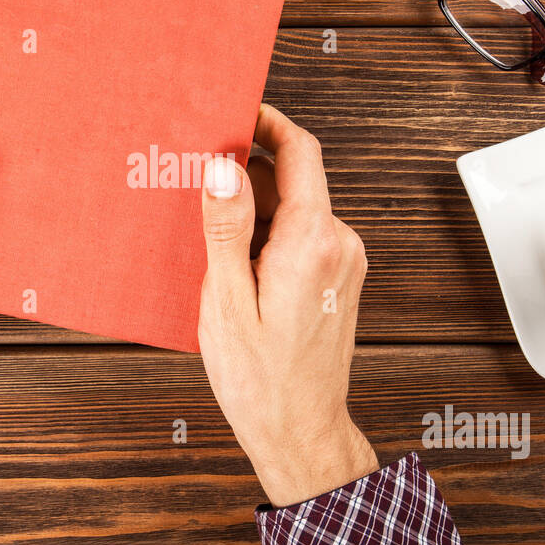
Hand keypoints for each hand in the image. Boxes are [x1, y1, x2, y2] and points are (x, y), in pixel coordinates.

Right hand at [198, 103, 378, 506]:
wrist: (301, 431)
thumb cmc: (261, 380)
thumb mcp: (224, 301)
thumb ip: (226, 228)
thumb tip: (223, 167)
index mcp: (312, 242)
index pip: (299, 150)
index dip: (267, 122)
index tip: (235, 112)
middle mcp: (339, 244)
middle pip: (293, 178)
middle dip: (246, 175)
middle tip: (198, 186)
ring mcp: (345, 261)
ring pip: (295, 208)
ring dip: (254, 212)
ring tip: (211, 245)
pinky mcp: (341, 277)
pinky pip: (303, 235)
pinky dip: (269, 237)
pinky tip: (235, 267)